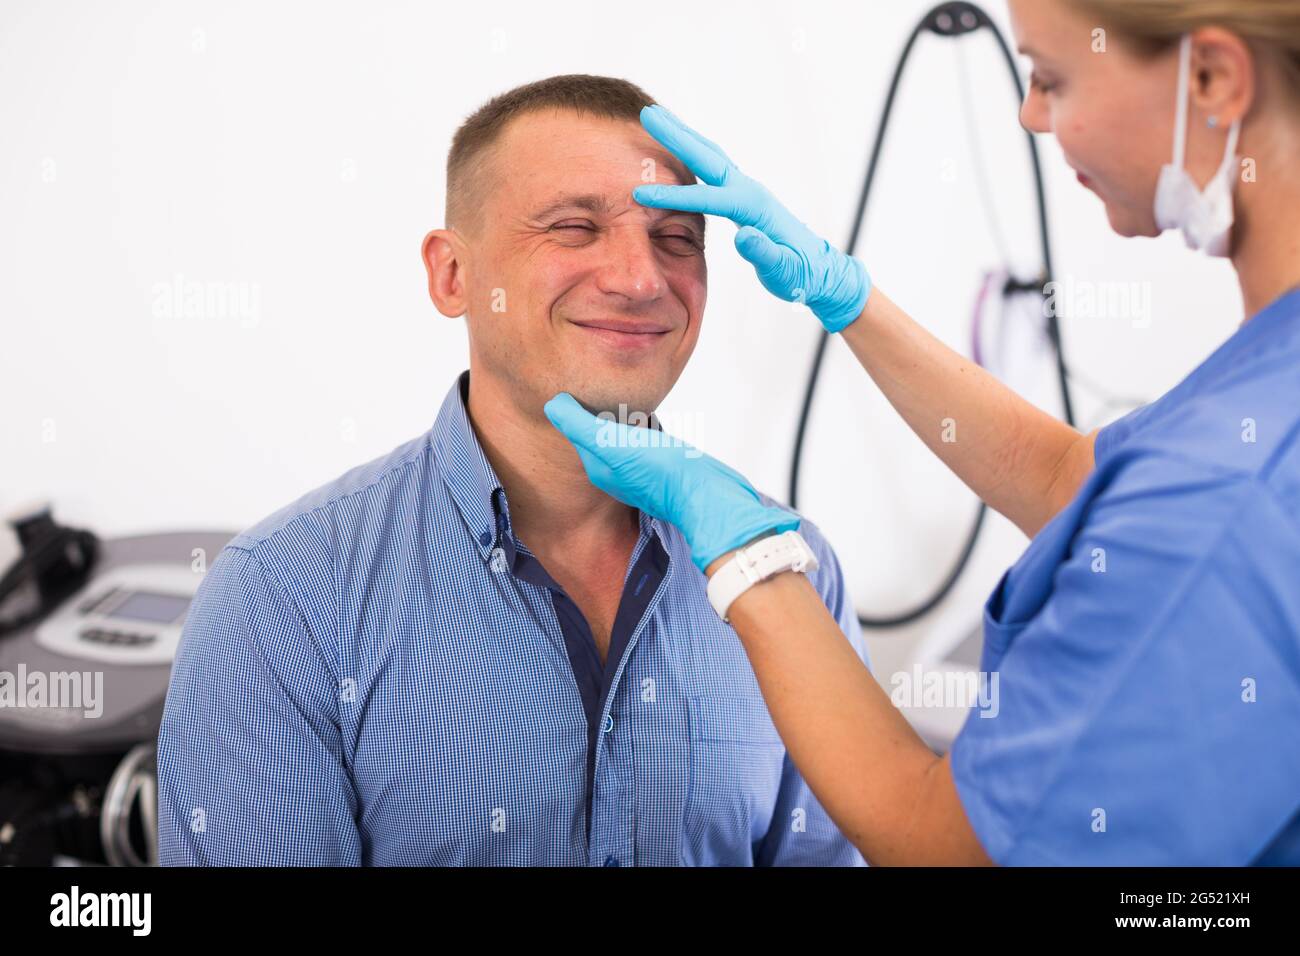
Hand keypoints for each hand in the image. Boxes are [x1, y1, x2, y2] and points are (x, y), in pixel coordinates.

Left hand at [543, 392, 798, 572]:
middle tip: (615, 399)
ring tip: (635, 411)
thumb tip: (553, 404)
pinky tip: (654, 424)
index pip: (580, 431)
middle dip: (606, 414)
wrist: (709, 494)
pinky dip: (648, 427)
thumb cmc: (662, 470)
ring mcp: (642, 471)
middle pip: (602, 432)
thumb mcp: (613, 444)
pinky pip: (647, 440)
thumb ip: (581, 426)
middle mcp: (617, 473)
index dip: (582, 409)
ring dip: (629, 418)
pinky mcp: (665, 466)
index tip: (589, 391)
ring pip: (625, 434)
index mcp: (599, 468)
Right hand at [633, 104, 871, 332]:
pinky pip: (712, 168)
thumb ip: (765, 253)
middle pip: (707, 157)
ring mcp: (746, 191)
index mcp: (755, 208)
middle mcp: (750, 191)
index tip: (642, 194)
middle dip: (676, 136)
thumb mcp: (784, 271)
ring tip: (656, 117)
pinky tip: (678, 147)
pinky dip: (693, 152)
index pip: (709, 197)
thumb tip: (745, 237)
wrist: (821, 271)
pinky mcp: (743, 196)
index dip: (675, 196)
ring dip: (682, 136)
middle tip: (647, 114)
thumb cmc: (802, 274)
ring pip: (709, 155)